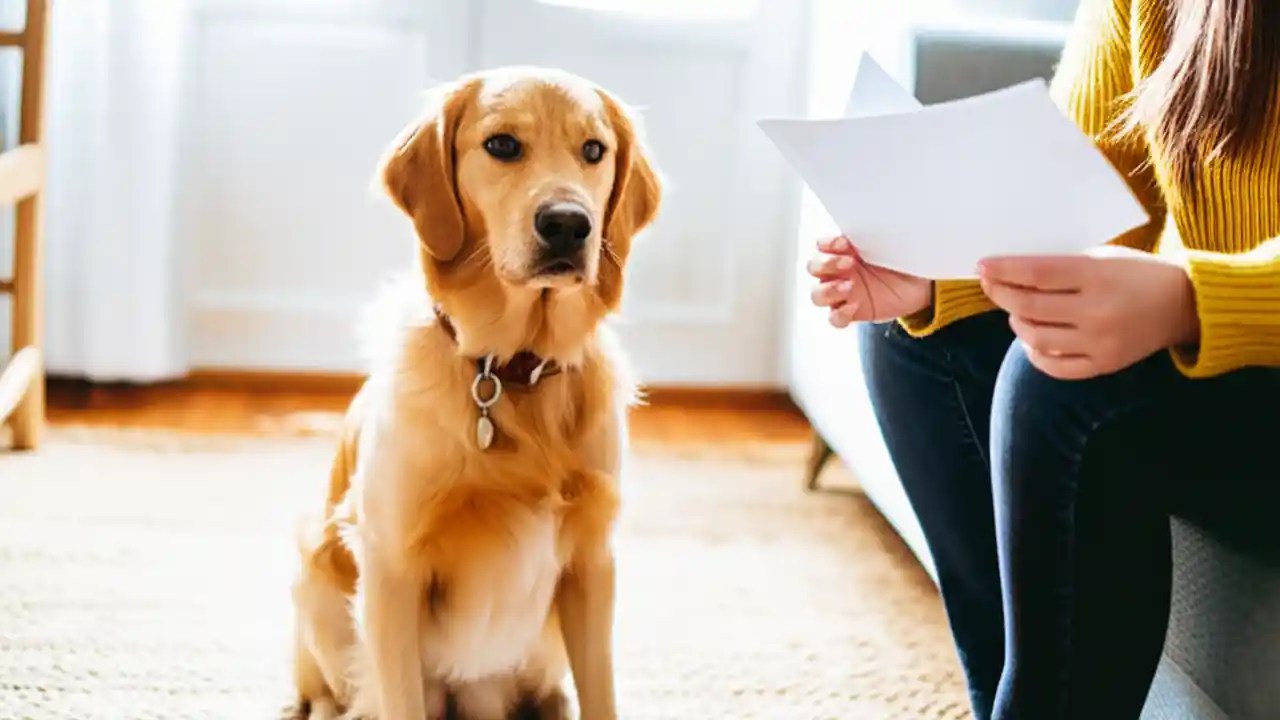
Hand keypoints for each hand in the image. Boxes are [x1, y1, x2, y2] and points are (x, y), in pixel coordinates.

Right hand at [807, 235, 932, 326]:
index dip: (828, 244)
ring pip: (817, 295)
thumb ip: (875, 236)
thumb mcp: (890, 243)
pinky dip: (840, 314)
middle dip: (826, 264)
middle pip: (813, 267)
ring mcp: (842, 293)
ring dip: (828, 290)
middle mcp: (838, 272)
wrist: (918, 285)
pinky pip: (834, 318)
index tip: (846, 243)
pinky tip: (855, 306)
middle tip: (849, 263)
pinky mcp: (851, 313)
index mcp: (844, 251)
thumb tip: (876, 218)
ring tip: (849, 287)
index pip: (821, 245)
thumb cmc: (901, 260)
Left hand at [977, 246, 1199, 379]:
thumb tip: (1010, 273)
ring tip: (1017, 312)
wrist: (1184, 304)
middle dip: (1001, 295)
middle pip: (1030, 307)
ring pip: (1036, 338)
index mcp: (1098, 275)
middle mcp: (1098, 310)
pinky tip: (1033, 340)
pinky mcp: (1104, 365)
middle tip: (991, 287)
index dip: (1004, 271)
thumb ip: (1062, 266)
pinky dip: (1035, 353)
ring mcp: (1101, 342)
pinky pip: (1055, 366)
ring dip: (1017, 323)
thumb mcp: (1103, 258)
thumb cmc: (1136, 274)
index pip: (1036, 273)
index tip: (981, 267)